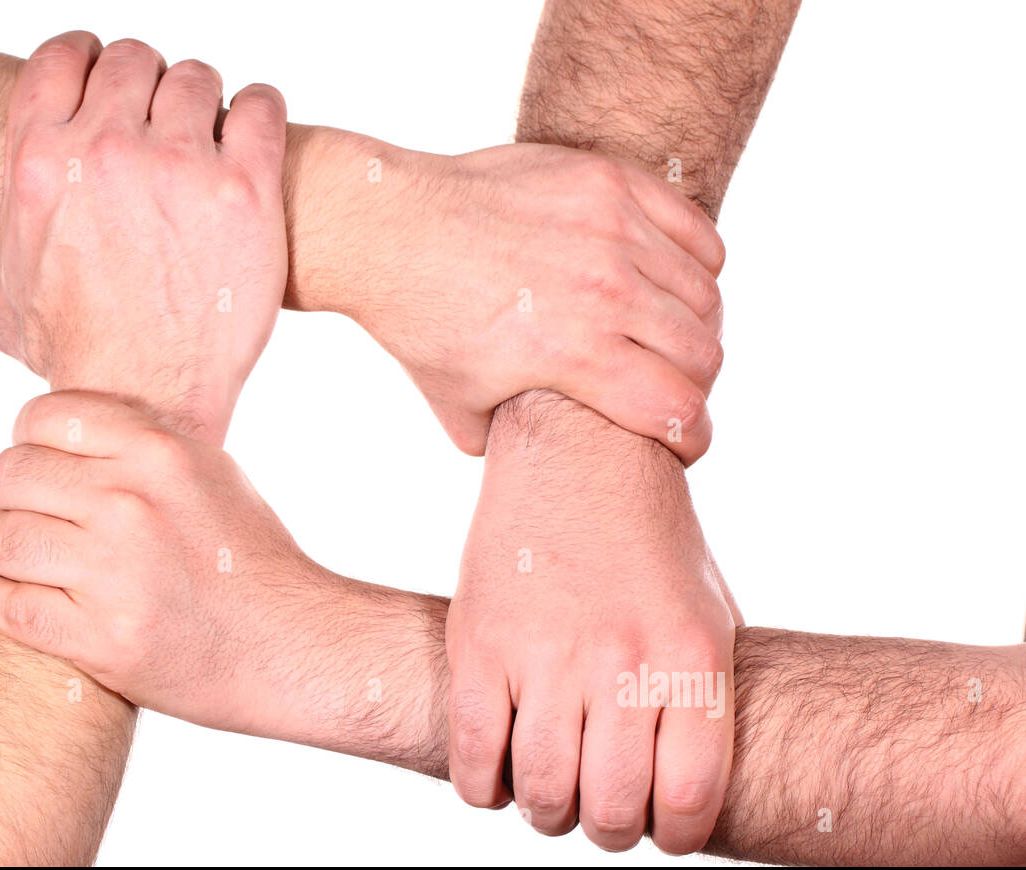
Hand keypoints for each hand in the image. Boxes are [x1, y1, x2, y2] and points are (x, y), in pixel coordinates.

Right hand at [0, 32, 287, 442]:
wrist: (145, 401)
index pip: (65, 56)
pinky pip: (260, 107)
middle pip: (137, 61)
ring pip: (199, 80)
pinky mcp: (243, 189)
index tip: (114, 88)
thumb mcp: (7, 310)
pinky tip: (254, 137)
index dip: (93, 64)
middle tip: (169, 124)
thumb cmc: (77, 361)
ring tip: (214, 139)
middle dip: (152, 87)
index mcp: (40, 160)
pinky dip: (260, 113)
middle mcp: (105, 150)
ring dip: (207, 103)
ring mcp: (178, 166)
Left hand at [0, 391, 326, 732]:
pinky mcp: (96, 638)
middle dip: (13, 499)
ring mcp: (111, 572)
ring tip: (25, 565)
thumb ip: (140, 446)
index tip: (45, 471)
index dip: (32, 443)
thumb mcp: (211, 474)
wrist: (290, 646)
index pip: (45, 417)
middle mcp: (130, 504)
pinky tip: (14, 598)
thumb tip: (64, 427)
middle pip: (11, 475)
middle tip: (36, 524)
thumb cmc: (249, 560)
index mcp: (159, 453)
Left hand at [304, 139, 725, 458]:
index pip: (678, 411)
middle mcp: (604, 290)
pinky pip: (696, 235)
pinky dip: (696, 266)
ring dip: (694, 327)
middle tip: (667, 388)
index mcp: (574, 353)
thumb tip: (545, 461)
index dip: (689, 439)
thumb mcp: (460, 407)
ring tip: (662, 336)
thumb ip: (512, 443)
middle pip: (703, 356)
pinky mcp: (610, 182)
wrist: (390, 228)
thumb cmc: (420, 322)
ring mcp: (611, 228)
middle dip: (693, 387)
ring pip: (705, 296)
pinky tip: (663, 282)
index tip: (681, 443)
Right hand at [445, 392, 737, 852]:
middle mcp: (618, 661)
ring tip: (552, 793)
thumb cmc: (651, 540)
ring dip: (548, 812)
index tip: (661, 828)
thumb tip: (685, 784)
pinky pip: (474, 756)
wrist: (580, 448)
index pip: (685, 799)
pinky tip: (499, 774)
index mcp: (686, 657)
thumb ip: (701, 698)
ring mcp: (544, 652)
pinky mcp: (480, 642)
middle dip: (606, 828)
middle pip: (609, 809)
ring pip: (541, 792)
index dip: (674, 835)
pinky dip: (485, 789)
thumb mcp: (709, 610)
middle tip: (600, 810)